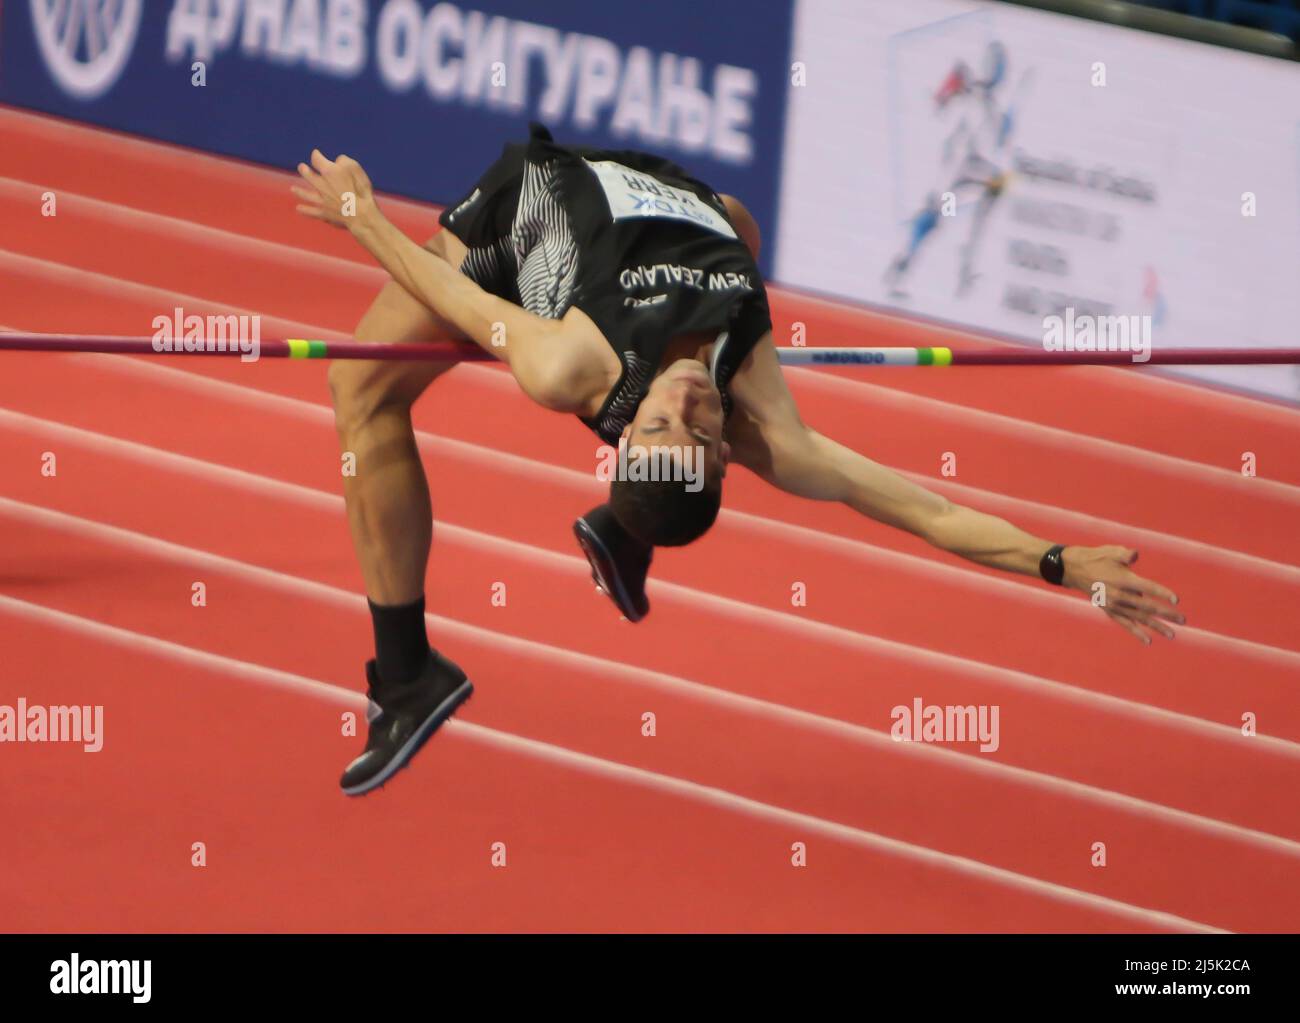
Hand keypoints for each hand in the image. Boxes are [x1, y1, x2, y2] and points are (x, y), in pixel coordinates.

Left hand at [292, 149, 378, 232]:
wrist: (361, 215)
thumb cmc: (361, 190)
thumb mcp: (356, 169)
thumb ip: (345, 161)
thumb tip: (337, 160)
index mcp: (329, 172)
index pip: (317, 159)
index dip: (316, 155)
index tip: (316, 154)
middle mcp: (321, 185)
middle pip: (309, 176)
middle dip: (304, 171)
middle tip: (301, 167)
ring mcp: (321, 200)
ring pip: (307, 194)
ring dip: (299, 191)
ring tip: (293, 189)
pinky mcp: (324, 213)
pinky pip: (311, 211)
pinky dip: (305, 210)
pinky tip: (298, 209)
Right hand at [1062, 545, 1183, 643]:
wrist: (1075, 570)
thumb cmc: (1098, 558)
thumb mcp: (1112, 551)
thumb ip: (1126, 554)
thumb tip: (1135, 556)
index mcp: (1123, 580)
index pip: (1148, 588)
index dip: (1162, 594)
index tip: (1176, 600)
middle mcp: (1120, 595)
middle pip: (1147, 606)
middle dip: (1166, 614)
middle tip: (1182, 620)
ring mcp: (1114, 605)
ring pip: (1139, 618)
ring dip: (1156, 626)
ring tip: (1172, 634)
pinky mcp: (1110, 610)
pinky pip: (1125, 624)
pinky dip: (1136, 632)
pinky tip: (1148, 641)